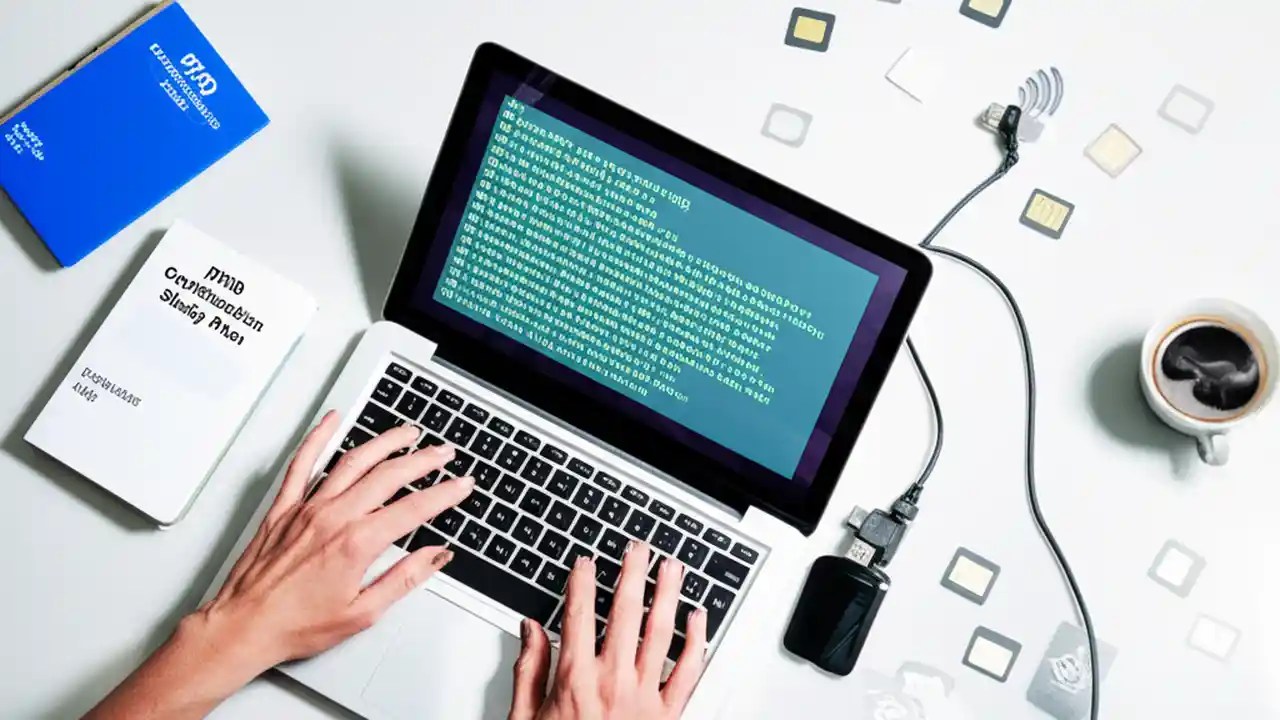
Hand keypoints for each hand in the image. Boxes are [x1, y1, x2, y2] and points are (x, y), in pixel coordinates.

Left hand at [85, 413, 473, 719]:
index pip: (413, 508)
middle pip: (389, 475)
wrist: (243, 627)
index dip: (444, 494)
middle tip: (444, 453)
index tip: (461, 485)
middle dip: (423, 460)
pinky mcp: (284, 508)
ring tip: (407, 433)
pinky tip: (332, 420)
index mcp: (356, 543)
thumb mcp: (362, 613)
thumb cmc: (295, 626)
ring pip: (353, 461)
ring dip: (385, 442)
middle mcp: (333, 517)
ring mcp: (307, 508)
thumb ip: (403, 579)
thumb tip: (434, 556)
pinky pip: (302, 463)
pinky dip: (318, 436)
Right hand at [509, 544, 708, 719]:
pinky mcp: (669, 717)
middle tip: (638, 548)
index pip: (578, 615)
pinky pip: (689, 673)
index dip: (581, 583)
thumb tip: (530, 632)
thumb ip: (529, 672)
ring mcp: (645, 699)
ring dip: (668, 594)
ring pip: (661, 634)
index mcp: (575, 681)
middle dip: (632, 574)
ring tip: (672, 567)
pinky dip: (697, 642)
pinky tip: (699, 618)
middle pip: (625, 614)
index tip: (585, 562)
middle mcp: (613, 683)